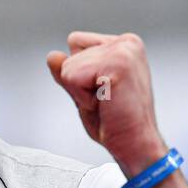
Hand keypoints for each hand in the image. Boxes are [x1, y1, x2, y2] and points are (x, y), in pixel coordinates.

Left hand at [46, 30, 187, 187]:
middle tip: (106, 100)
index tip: (104, 91)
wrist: (135, 145)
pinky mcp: (117, 63)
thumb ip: (68, 72)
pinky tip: (105, 104)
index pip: (75, 42)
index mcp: (124, 44)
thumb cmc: (116, 123)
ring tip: (106, 103)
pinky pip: (72, 77)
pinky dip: (81, 97)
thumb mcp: (84, 92)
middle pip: (70, 52)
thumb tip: (52, 56)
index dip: (80, 72)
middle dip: (79, 83)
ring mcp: (124, 51)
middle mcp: (127, 42)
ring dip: (80, 92)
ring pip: (68, 66)